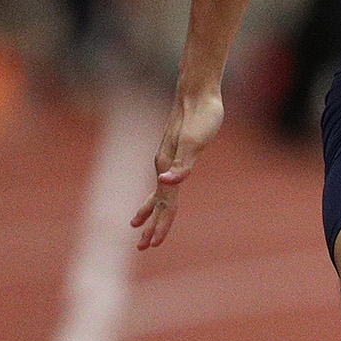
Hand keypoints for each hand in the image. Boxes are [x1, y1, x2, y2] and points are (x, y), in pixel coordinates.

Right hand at [131, 90, 224, 250]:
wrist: (197, 92)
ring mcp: (168, 158)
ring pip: (159, 191)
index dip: (161, 225)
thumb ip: (182, 164)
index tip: (152, 245)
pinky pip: (165, 176)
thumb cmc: (201, 116)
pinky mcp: (175, 150)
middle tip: (142, 247)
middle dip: (151, 226)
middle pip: (159, 202)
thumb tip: (165, 180)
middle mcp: (165, 165)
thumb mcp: (195, 141)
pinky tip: (160, 188)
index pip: (166, 203)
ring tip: (138, 225)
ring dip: (152, 211)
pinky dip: (160, 190)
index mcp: (169, 167)